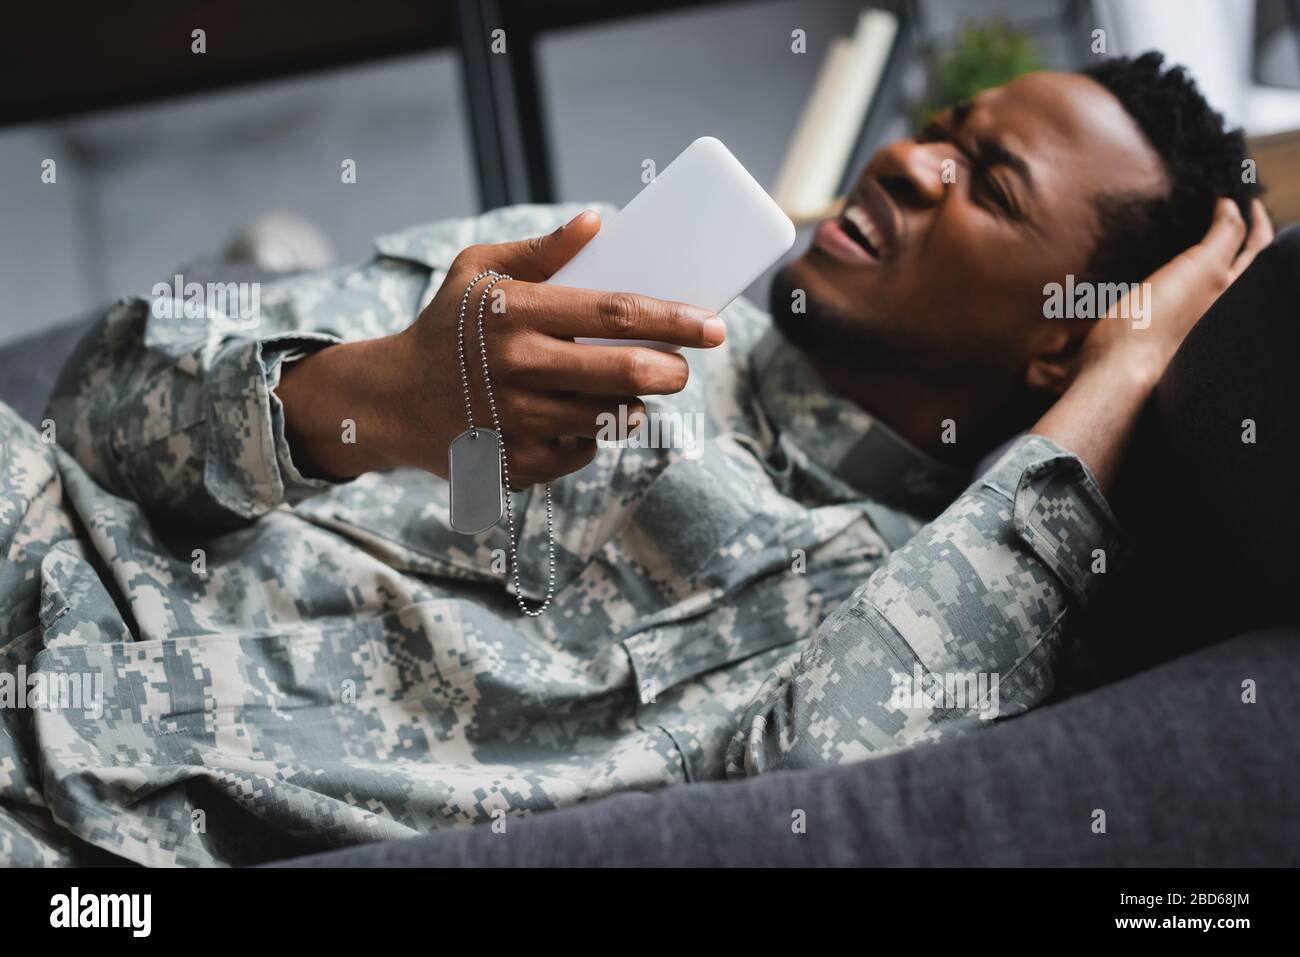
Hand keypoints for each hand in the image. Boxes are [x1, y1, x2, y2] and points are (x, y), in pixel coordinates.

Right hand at [278, 210, 725, 486]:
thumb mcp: (478, 271)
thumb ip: (541, 250)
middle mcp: (518, 367)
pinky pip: (583, 451)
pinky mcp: (517, 463)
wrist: (392, 401)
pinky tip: (577, 417)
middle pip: (625, 373)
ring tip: (628, 388)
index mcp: (515, 311)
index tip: (715, 324)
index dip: (674, 319)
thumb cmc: (446, 325)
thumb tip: (599, 223)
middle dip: (671, 371)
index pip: (616, 314)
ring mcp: (518, 421)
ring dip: (635, 404)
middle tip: (682, 368)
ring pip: (611, 417)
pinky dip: (593, 435)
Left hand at [1034, 197, 1272, 492]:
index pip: (1231, 303)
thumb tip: (1029, 373)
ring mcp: (1221, 289)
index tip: (1225, 269)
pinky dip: (1230, 211)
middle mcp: (1224, 315)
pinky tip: (1221, 199)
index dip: (1232, 284)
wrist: (1124, 374)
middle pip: (1258, 272)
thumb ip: (1075, 360)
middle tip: (1252, 225)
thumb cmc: (1110, 375)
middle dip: (1256, 248)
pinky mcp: (1208, 268)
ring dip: (1252, 224)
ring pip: (1256, 247)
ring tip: (1244, 208)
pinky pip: (1231, 229)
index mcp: (1200, 335)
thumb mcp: (1101, 362)